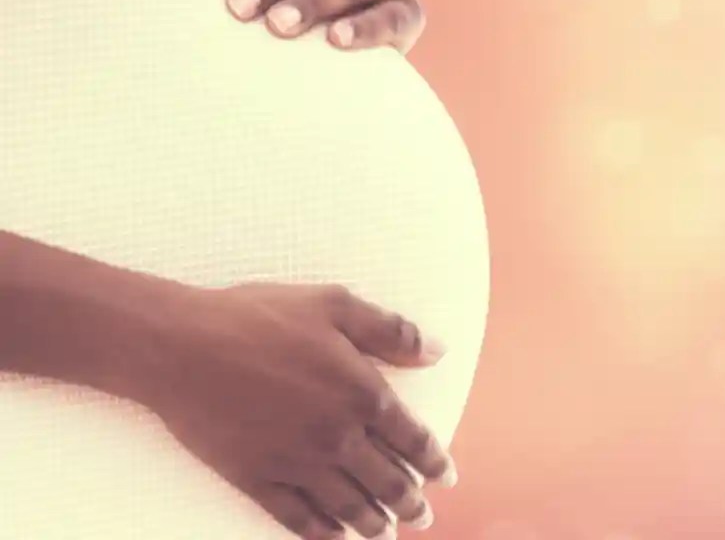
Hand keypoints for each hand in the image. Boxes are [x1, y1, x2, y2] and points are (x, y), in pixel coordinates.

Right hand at [138, 282, 455, 539]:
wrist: (182, 346)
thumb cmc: (259, 316)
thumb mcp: (335, 304)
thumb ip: (392, 331)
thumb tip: (437, 351)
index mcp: (364, 394)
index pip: (414, 440)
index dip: (435, 462)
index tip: (446, 478)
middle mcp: (338, 437)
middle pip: (388, 483)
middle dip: (411, 503)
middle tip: (424, 517)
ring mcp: (297, 463)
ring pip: (350, 507)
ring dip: (375, 525)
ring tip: (388, 534)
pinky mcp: (257, 479)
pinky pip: (299, 518)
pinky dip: (323, 533)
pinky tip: (336, 538)